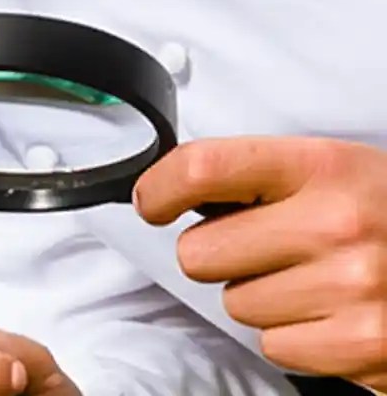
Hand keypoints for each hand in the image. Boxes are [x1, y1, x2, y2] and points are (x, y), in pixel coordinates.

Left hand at [133, 136, 386, 389]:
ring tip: (319, 279)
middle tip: (272, 248)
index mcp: (324, 166)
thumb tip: (180, 193)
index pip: (203, 168)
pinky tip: (336, 313)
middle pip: (199, 253)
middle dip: (223, 255)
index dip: (160, 187)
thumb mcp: (340, 171)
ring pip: (237, 304)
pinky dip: (299, 337)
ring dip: (266, 298)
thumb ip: (265, 177)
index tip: (153, 201)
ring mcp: (351, 288)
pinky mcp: (361, 345)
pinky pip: (276, 346)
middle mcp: (336, 224)